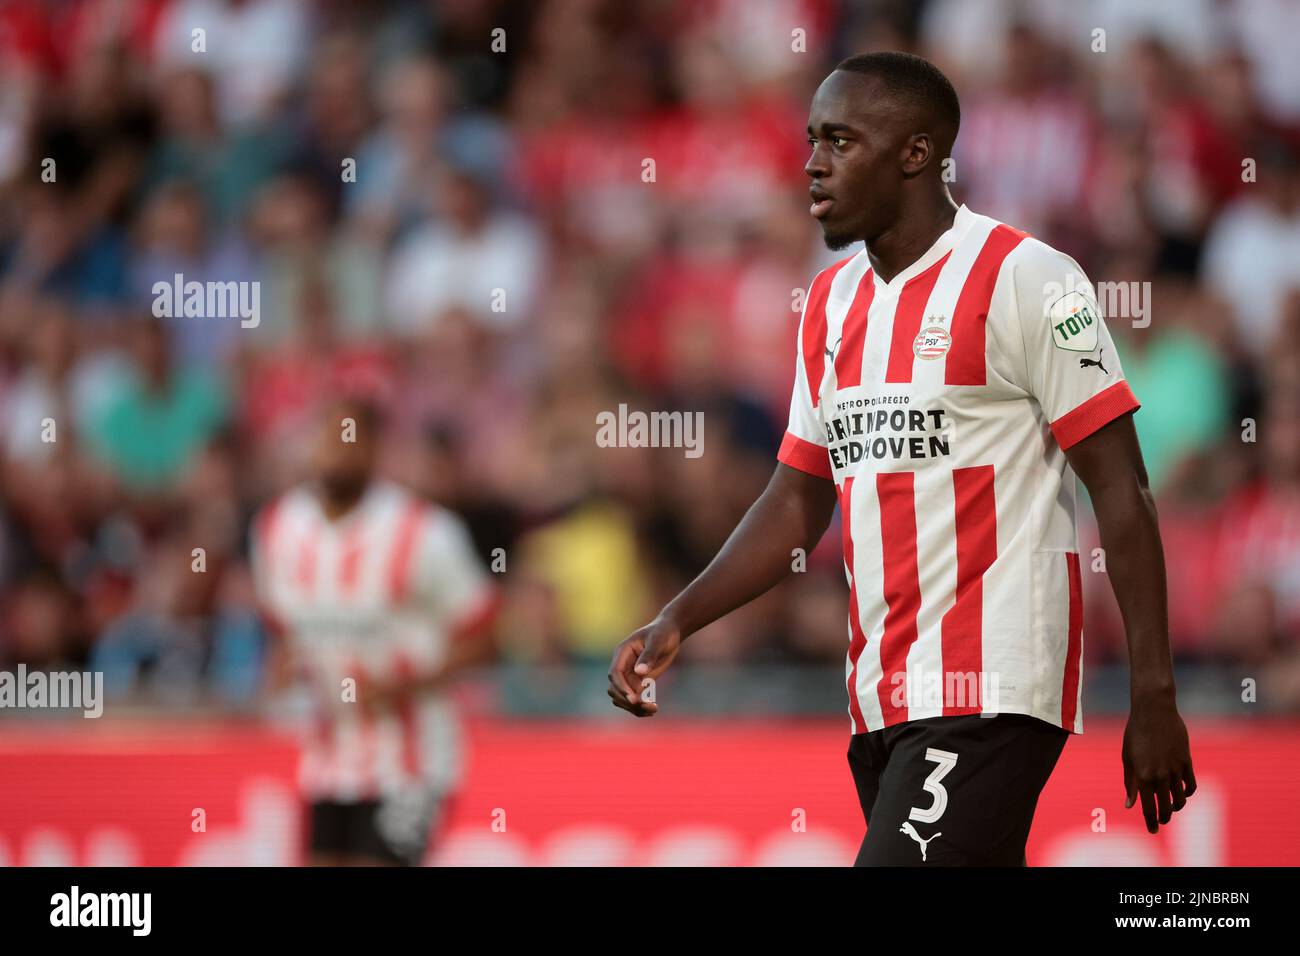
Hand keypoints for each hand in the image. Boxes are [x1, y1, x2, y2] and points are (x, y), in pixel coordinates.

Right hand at [606, 618, 682, 716]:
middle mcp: (623, 665)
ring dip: (634, 707)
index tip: (634, 699)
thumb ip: (649, 655)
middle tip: (646, 706)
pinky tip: (653, 709)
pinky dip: (641, 707)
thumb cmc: (662, 632)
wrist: (670, 633)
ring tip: (652, 710)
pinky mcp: (639, 682)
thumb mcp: (657, 641)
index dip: (621, 687)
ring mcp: (630, 675)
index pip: (615, 674)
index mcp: (623, 653)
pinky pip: (635, 699)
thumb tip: (639, 672)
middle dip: (628, 700)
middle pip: (615, 689)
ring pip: (623, 697)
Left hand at [1122, 700, 1195, 833]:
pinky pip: (1190, 785)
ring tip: (1170, 809)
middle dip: (1163, 818)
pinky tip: (1181, 794)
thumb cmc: (1135, 733)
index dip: (1150, 821)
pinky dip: (1187, 793)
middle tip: (1160, 822)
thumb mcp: (1127, 758)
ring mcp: (1175, 769)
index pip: (1148, 807)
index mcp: (1142, 775)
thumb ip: (1129, 782)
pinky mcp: (1186, 762)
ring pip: (1179, 799)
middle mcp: (1160, 775)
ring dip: (1175, 807)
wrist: (1154, 711)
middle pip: (1166, 807)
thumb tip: (1129, 805)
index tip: (1152, 830)